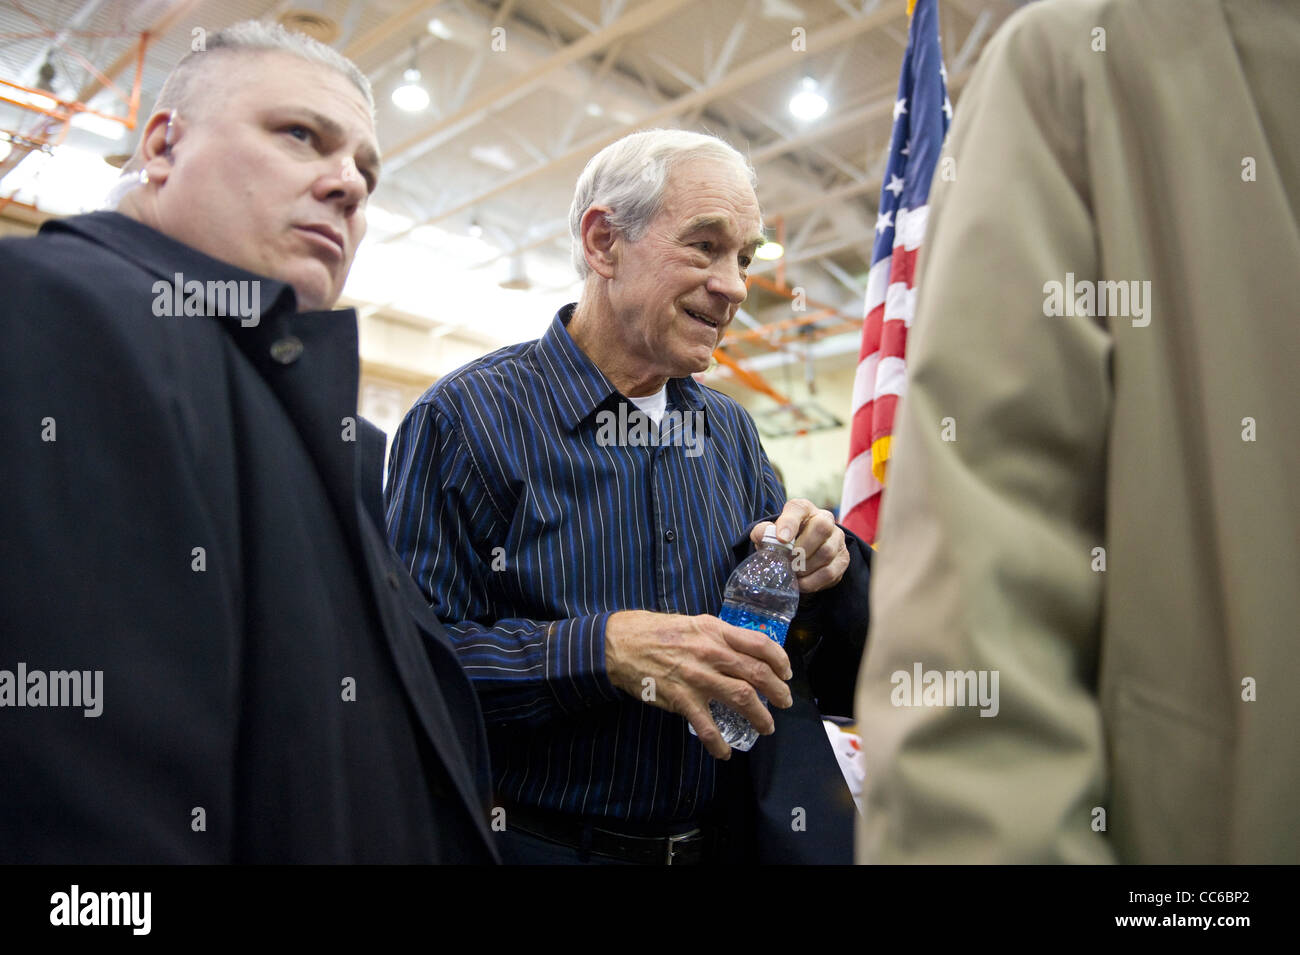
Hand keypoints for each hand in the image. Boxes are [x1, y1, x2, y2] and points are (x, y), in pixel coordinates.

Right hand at [604, 610, 793, 758]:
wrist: (619, 643)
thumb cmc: (655, 631)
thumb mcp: (693, 623)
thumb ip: (718, 636)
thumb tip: (742, 650)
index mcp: (715, 631)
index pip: (760, 644)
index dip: (780, 660)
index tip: (786, 672)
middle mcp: (711, 652)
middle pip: (758, 673)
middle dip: (778, 691)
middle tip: (784, 702)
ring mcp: (697, 677)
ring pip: (743, 698)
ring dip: (761, 717)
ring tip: (766, 726)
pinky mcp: (681, 698)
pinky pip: (707, 726)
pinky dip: (719, 743)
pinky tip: (725, 752)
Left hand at [751, 498, 849, 593]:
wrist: (800, 556)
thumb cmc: (784, 541)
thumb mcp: (770, 535)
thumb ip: (763, 532)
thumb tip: (763, 535)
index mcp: (803, 509)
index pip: (799, 508)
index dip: (789, 523)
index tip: (781, 540)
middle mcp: (824, 519)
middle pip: (822, 527)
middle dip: (802, 548)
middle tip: (790, 561)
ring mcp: (837, 539)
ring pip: (827, 552)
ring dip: (806, 567)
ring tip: (794, 573)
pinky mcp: (843, 558)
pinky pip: (830, 572)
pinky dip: (813, 581)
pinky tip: (802, 583)